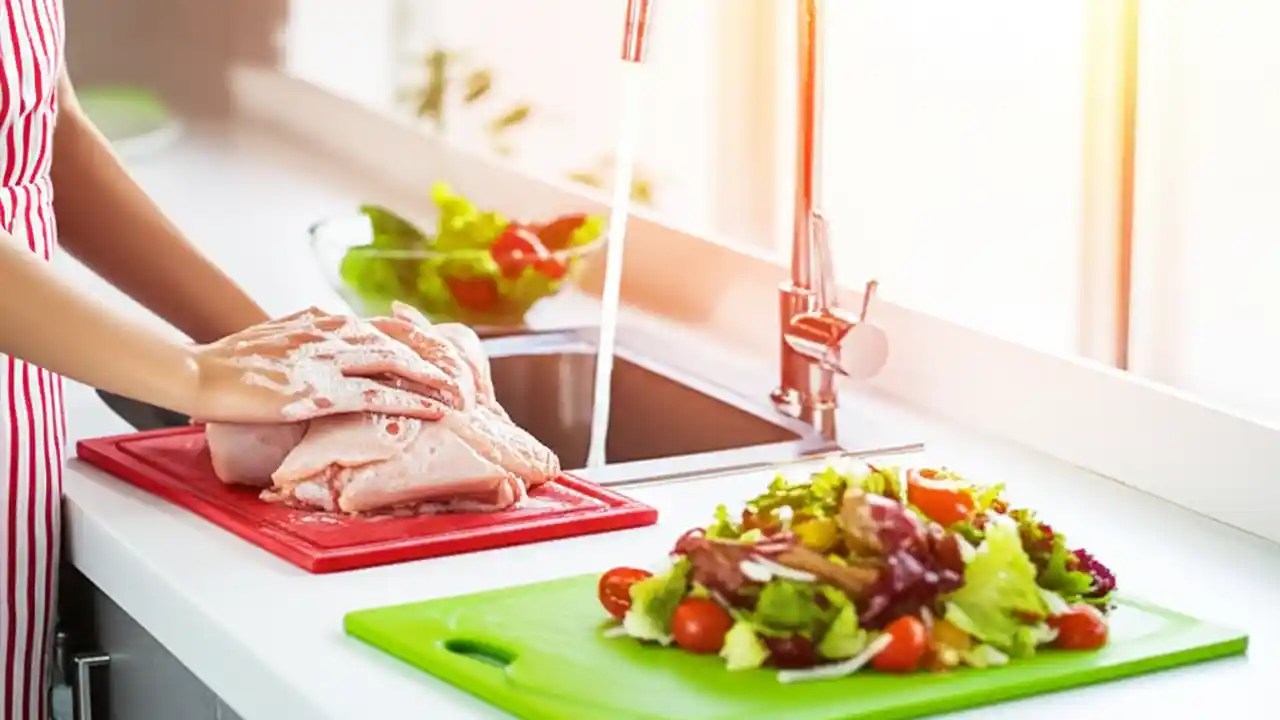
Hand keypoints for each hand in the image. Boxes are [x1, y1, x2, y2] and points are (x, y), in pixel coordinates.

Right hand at [183, 307, 457, 422]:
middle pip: (396, 343)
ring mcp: (328, 361)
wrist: (198, 372)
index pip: (382, 328)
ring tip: (455, 395)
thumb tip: (332, 348)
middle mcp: (332, 332)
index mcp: (323, 320)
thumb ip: (310, 339)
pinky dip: (410, 403)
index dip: (414, 344)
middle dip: (430, 361)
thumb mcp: (278, 337)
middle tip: (455, 378)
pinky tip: (432, 412)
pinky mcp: (321, 392)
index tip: (435, 359)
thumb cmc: (230, 361)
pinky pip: (377, 397)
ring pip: (394, 366)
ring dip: (430, 381)